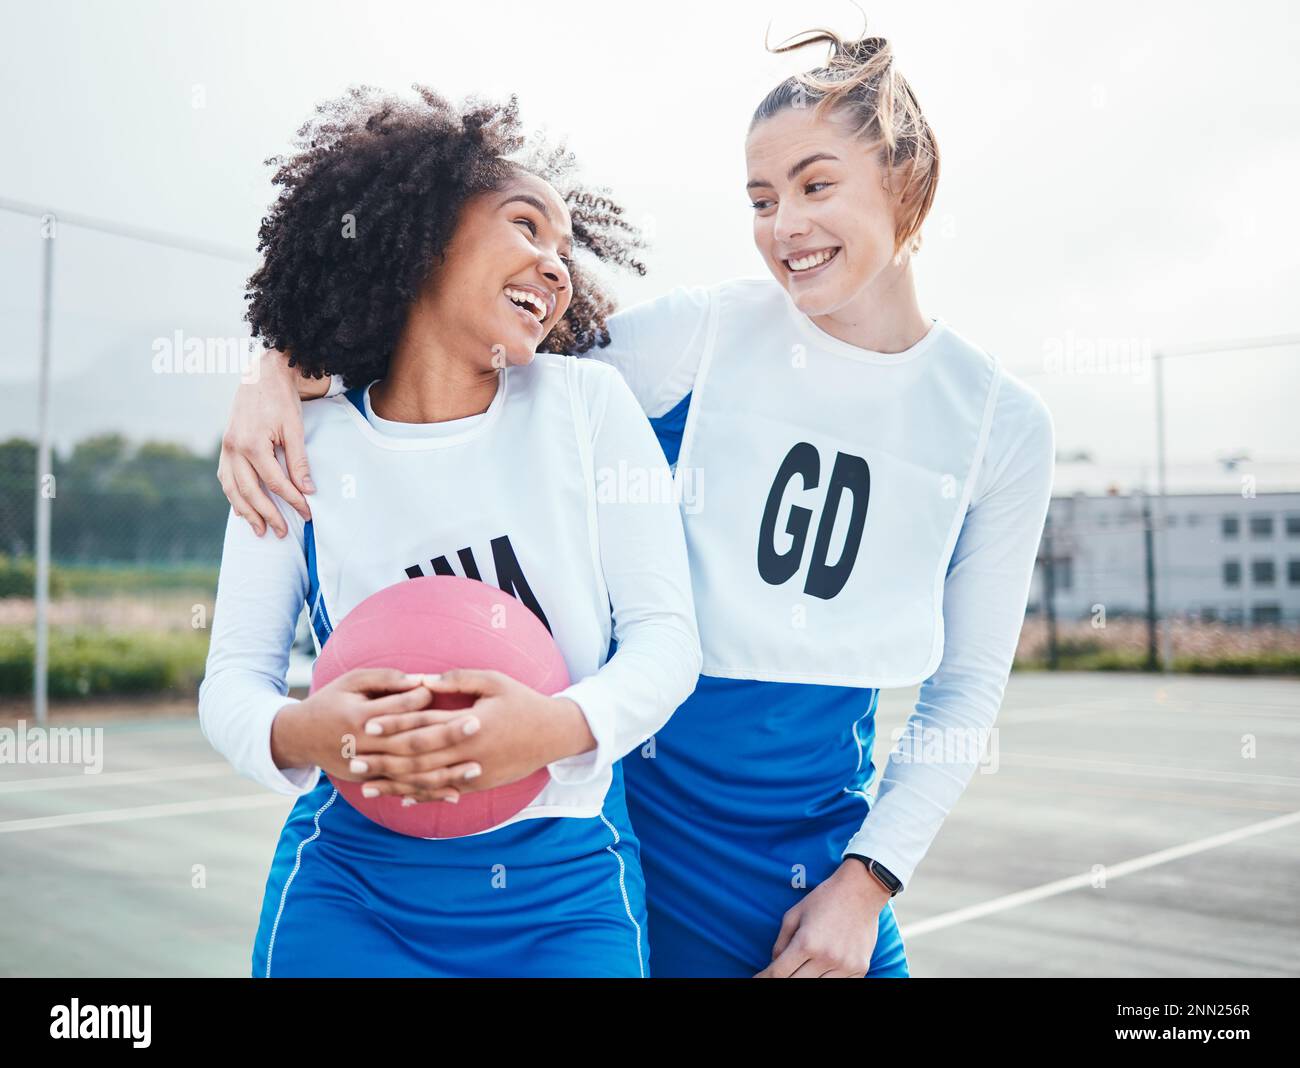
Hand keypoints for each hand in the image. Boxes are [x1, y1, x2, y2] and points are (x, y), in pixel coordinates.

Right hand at [217, 347, 324, 537]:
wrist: (262, 374)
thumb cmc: (281, 399)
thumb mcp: (295, 428)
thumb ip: (298, 461)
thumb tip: (307, 490)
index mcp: (252, 444)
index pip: (275, 483)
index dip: (292, 500)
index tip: (307, 513)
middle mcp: (234, 448)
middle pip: (250, 491)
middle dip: (268, 515)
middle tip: (283, 532)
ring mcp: (226, 448)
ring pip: (232, 489)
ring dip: (246, 512)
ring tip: (260, 530)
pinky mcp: (225, 446)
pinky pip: (226, 477)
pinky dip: (233, 496)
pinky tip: (243, 510)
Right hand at [270, 668, 464, 802]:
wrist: (299, 736)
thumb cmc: (332, 700)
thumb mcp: (352, 681)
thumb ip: (385, 679)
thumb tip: (421, 680)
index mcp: (358, 718)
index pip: (398, 710)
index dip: (425, 701)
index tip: (451, 693)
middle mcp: (363, 746)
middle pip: (409, 743)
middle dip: (445, 735)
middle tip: (477, 725)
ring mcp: (366, 768)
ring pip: (409, 774)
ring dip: (445, 773)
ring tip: (476, 768)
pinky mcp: (369, 781)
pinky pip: (403, 789)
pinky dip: (428, 793)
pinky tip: (455, 794)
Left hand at [356, 669, 596, 802]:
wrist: (555, 734)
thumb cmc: (523, 701)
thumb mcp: (494, 681)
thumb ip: (457, 680)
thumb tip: (421, 679)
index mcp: (470, 724)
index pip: (423, 726)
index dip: (393, 726)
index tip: (366, 726)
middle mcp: (469, 752)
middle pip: (418, 759)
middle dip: (383, 760)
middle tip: (353, 760)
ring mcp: (474, 772)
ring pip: (427, 781)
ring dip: (394, 784)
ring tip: (366, 785)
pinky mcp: (480, 784)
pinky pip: (445, 792)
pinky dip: (421, 795)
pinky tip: (400, 797)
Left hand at [755, 860, 892, 977]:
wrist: (861, 890)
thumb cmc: (824, 899)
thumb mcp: (794, 915)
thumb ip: (780, 943)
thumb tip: (773, 964)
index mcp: (806, 942)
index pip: (779, 973)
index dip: (765, 978)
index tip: (759, 979)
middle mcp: (826, 957)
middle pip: (796, 983)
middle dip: (783, 979)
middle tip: (780, 973)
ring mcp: (845, 966)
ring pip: (817, 987)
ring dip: (806, 978)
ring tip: (803, 967)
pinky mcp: (860, 969)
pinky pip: (838, 984)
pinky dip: (826, 979)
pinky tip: (822, 968)